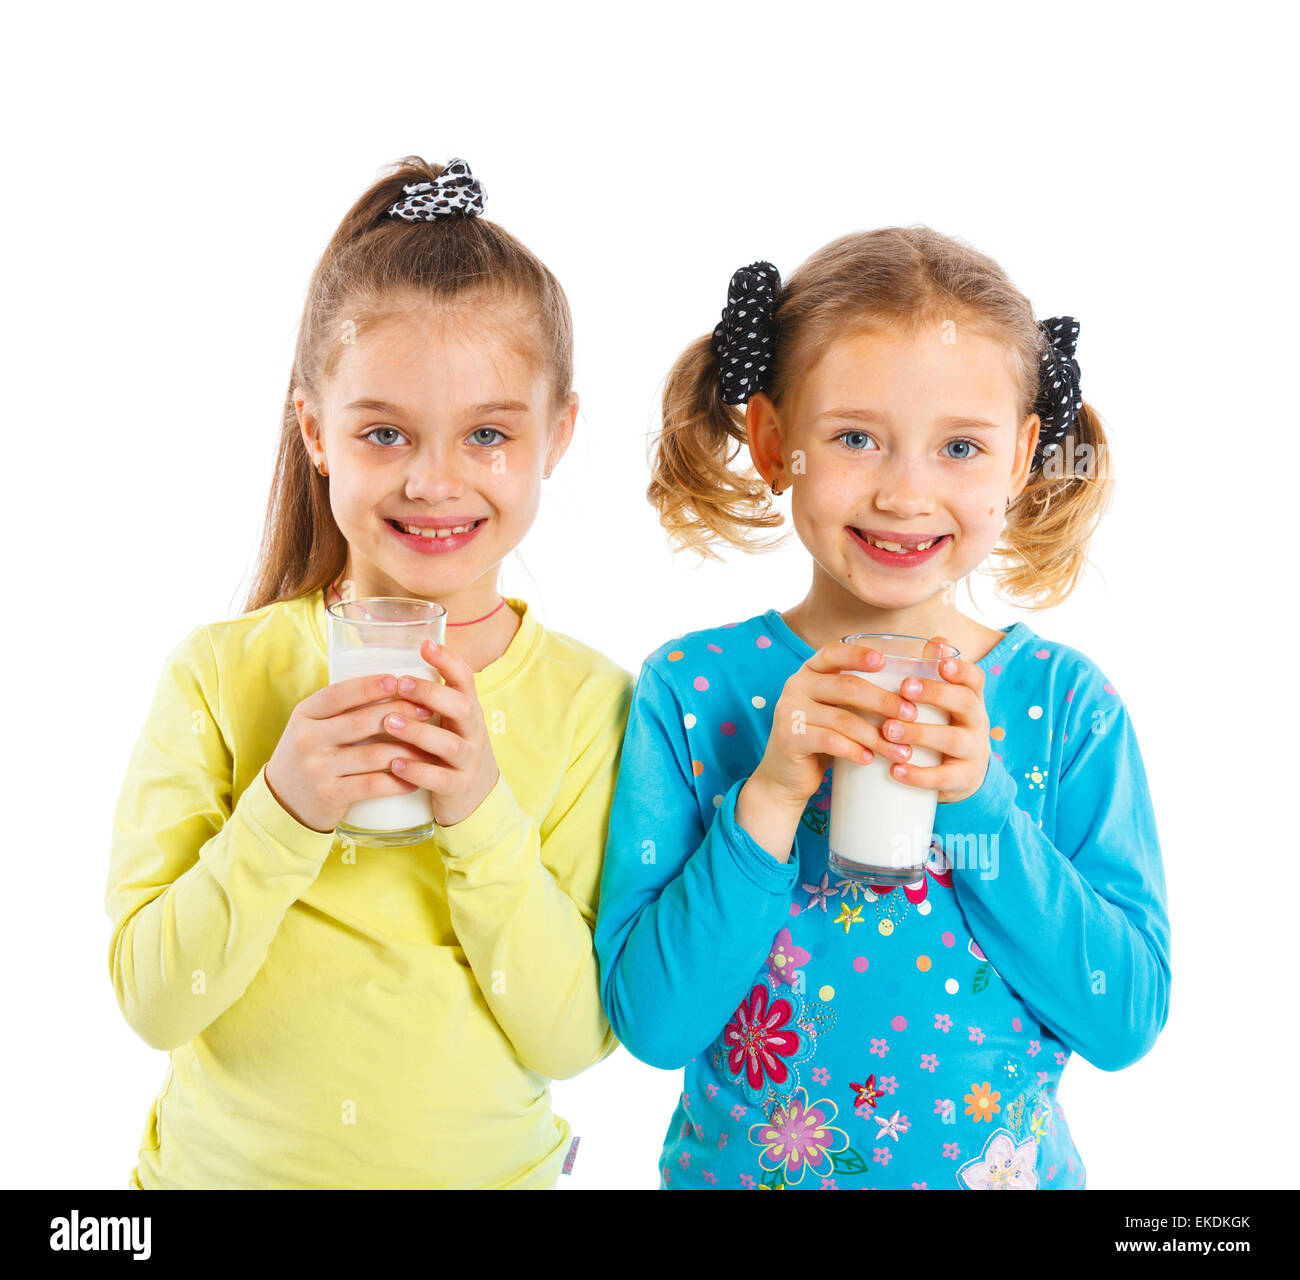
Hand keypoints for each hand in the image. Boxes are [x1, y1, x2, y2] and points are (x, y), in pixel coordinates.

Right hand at [264, 674, 439, 834]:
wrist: (282, 803)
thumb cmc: (309, 756)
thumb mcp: (311, 726)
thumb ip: (339, 709)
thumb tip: (391, 684)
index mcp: (304, 715)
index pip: (340, 694)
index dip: (370, 686)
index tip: (399, 679)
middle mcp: (308, 739)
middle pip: (362, 721)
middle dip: (400, 713)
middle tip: (427, 711)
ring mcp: (317, 768)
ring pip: (373, 754)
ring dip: (408, 750)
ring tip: (430, 746)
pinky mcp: (329, 795)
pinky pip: (372, 785)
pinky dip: (398, 781)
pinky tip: (415, 779)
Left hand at [378, 638, 499, 827]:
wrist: (478, 798)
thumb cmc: (452, 751)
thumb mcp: (451, 721)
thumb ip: (432, 698)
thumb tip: (391, 664)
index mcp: (468, 711)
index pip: (465, 679)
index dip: (448, 660)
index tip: (425, 644)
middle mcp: (473, 732)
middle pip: (463, 707)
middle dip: (432, 694)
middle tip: (401, 684)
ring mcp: (468, 761)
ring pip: (450, 744)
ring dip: (418, 732)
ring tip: (389, 723)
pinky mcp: (459, 788)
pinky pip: (441, 780)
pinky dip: (418, 771)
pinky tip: (396, 764)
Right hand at [751, 639, 903, 808]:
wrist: (786, 777)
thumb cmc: (822, 739)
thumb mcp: (837, 711)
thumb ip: (858, 698)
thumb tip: (911, 693)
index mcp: (810, 672)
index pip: (833, 653)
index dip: (858, 655)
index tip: (884, 662)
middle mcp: (796, 685)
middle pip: (847, 686)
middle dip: (883, 701)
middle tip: (911, 715)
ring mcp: (789, 711)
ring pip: (842, 718)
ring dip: (876, 736)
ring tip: (900, 750)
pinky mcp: (789, 737)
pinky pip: (829, 740)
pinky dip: (854, 750)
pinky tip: (869, 759)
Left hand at [874, 634, 990, 804]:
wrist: (962, 778)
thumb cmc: (943, 728)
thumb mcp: (943, 703)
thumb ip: (935, 673)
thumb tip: (936, 640)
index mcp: (971, 699)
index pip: (975, 679)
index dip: (961, 670)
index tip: (942, 663)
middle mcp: (977, 722)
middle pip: (965, 703)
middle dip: (935, 693)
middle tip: (904, 689)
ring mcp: (974, 752)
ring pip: (952, 740)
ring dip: (919, 733)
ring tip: (888, 730)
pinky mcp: (964, 780)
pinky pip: (944, 778)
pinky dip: (918, 775)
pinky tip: (895, 769)